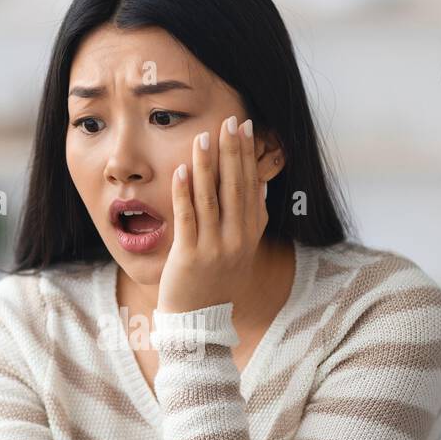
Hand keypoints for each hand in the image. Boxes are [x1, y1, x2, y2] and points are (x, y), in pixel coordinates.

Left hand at [157, 114, 267, 313]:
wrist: (200, 319)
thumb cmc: (217, 279)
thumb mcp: (242, 248)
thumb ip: (251, 218)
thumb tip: (260, 185)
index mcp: (251, 232)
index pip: (251, 185)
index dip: (247, 155)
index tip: (244, 127)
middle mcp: (237, 239)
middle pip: (235, 187)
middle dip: (231, 151)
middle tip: (229, 120)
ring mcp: (214, 248)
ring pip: (211, 199)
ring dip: (207, 165)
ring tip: (202, 137)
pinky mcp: (190, 256)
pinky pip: (188, 218)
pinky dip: (184, 192)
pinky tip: (181, 170)